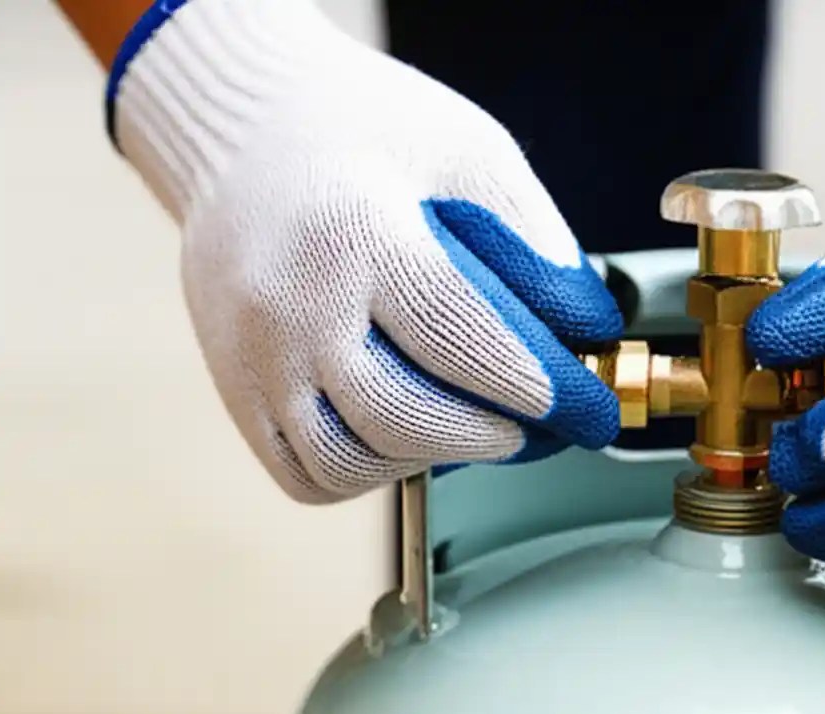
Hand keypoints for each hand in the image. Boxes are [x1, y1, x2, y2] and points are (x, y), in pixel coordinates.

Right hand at [109, 0, 620, 501]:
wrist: (244, 128)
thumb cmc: (366, 131)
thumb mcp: (469, 150)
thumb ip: (534, 236)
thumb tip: (586, 329)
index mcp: (358, 230)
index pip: (462, 338)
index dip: (541, 387)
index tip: (590, 409)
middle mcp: (293, 301)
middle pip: (403, 417)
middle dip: (497, 436)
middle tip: (543, 422)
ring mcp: (252, 353)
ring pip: (348, 463)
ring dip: (432, 458)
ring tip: (474, 422)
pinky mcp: (235, 385)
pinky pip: (305, 473)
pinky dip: (369, 472)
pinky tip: (406, 431)